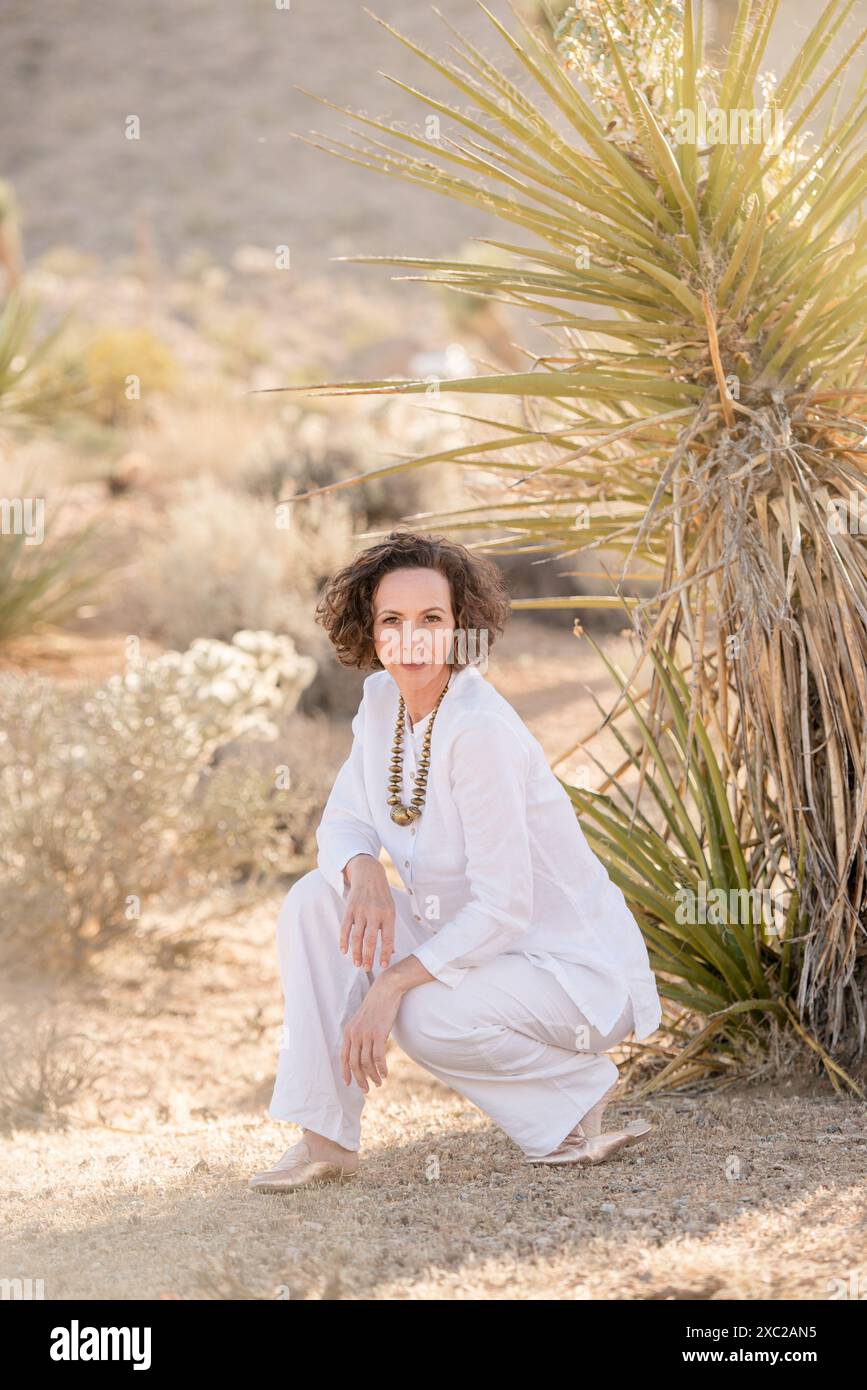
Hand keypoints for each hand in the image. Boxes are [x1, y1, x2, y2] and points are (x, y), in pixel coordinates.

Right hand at [340, 854, 395, 968]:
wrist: (369, 874)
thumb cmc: (382, 896)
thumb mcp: (391, 910)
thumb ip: (389, 930)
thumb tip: (391, 952)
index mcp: (388, 915)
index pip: (387, 938)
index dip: (385, 953)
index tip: (382, 965)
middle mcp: (374, 913)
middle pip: (370, 940)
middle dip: (368, 957)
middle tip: (367, 969)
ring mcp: (361, 911)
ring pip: (357, 937)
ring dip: (356, 952)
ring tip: (357, 964)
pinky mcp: (349, 909)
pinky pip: (345, 928)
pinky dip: (344, 940)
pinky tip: (344, 951)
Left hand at [341, 975, 402, 1092]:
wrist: (386, 990)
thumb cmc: (376, 1005)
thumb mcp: (362, 1020)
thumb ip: (359, 1034)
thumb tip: (362, 1051)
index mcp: (348, 1032)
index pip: (343, 1057)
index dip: (345, 1072)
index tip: (349, 1084)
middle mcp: (355, 1034)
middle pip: (354, 1063)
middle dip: (360, 1079)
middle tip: (366, 1090)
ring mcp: (366, 1034)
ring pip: (366, 1062)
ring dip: (372, 1076)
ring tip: (378, 1083)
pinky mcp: (379, 1033)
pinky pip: (378, 1057)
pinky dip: (381, 1069)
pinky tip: (385, 1074)